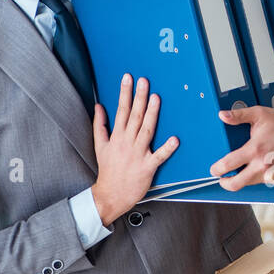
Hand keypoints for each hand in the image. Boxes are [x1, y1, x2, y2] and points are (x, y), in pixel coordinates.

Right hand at [90, 74, 178, 224]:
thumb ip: (100, 125)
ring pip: (146, 130)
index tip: (128, 79)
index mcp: (117, 137)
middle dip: (139, 97)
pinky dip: (167, 148)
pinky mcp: (148, 167)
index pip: (121, 110)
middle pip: (135, 116)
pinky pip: (159, 156)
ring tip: (157, 98)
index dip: (125, 93)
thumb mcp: (100, 146)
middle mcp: (127, 143)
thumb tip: (99, 106)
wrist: (111, 194)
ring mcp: (138, 154)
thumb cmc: (108, 170)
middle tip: (144, 81)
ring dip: (152, 114)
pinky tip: (175, 139)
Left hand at [209, 106, 273, 191]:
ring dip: (242, 180)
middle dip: (225, 183)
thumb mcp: (259, 114)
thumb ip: (239, 115)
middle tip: (223, 178)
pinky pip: (262, 182)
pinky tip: (257, 168)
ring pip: (249, 185)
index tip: (214, 169)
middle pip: (236, 184)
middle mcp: (262, 164)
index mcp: (255, 149)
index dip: (216, 169)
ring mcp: (271, 173)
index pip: (228, 165)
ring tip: (240, 170)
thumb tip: (223, 115)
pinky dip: (257, 178)